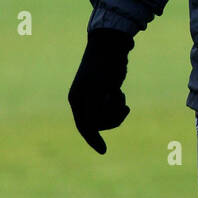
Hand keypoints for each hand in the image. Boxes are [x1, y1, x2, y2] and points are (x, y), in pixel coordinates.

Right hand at [68, 28, 133, 153]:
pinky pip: (113, 110)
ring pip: (107, 118)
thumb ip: (93, 111)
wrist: (111, 45)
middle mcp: (83, 100)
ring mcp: (94, 98)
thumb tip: (92, 130)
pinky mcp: (105, 94)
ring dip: (117, 110)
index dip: (93, 140)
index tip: (104, 151)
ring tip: (120, 95)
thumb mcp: (97, 90)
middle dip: (111, 115)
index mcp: (76, 99)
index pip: (84, 126)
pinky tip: (120, 92)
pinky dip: (119, 104)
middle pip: (98, 124)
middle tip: (116, 98)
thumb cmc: (103, 66)